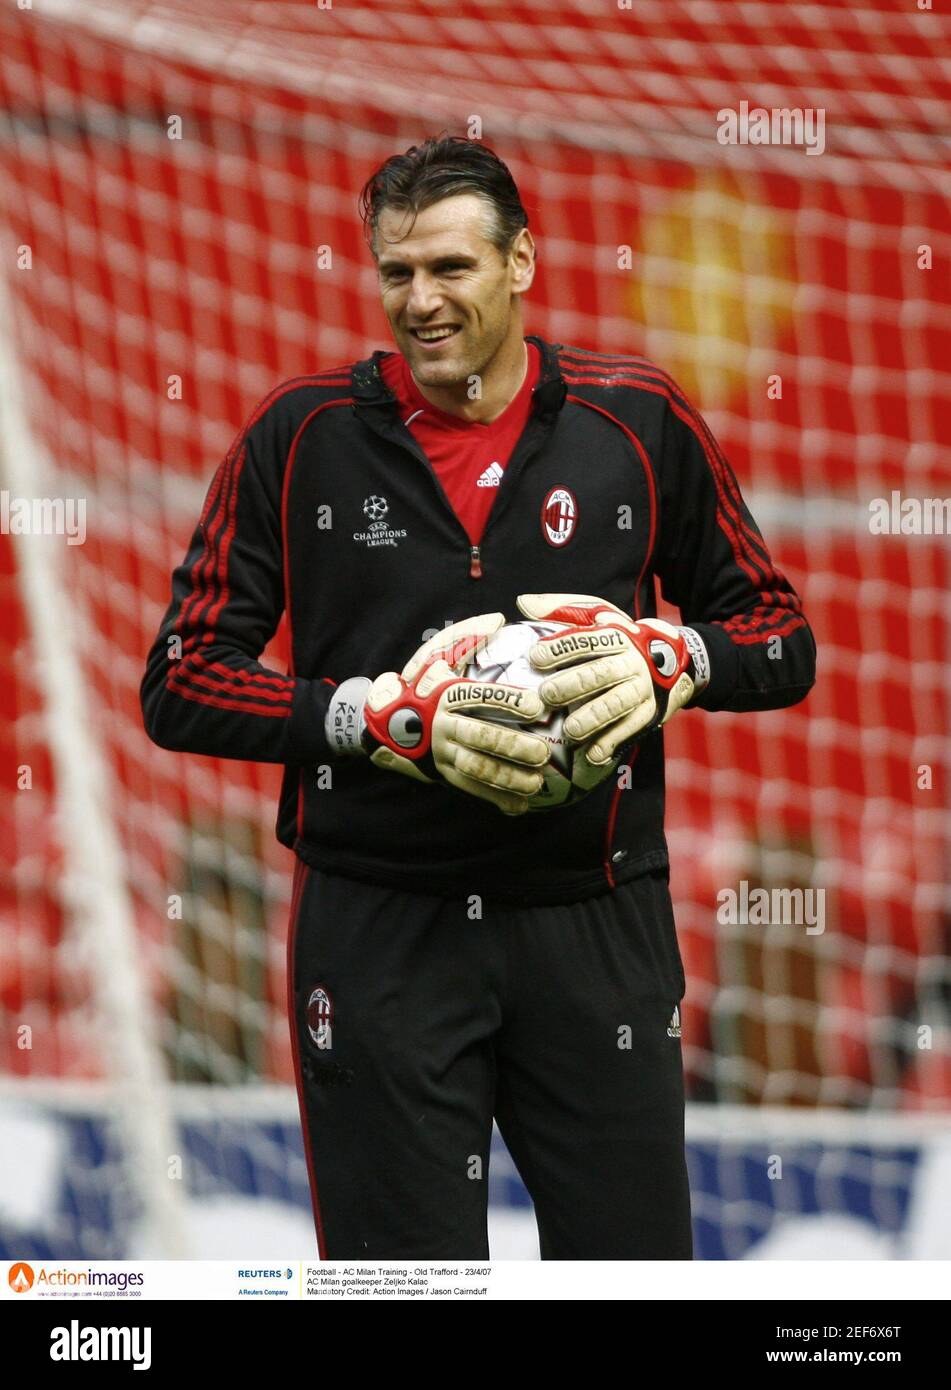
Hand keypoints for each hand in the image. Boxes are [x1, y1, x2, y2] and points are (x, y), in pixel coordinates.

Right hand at [325, 614, 550, 814]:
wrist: (384, 721)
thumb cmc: (421, 682)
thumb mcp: (436, 654)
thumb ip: (466, 636)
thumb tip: (499, 619)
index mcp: (445, 695)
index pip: (478, 698)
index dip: (507, 702)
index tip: (537, 706)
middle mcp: (442, 726)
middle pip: (480, 738)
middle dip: (512, 746)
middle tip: (542, 752)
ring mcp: (442, 753)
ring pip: (477, 769)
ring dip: (508, 778)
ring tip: (536, 782)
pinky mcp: (444, 774)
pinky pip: (471, 789)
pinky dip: (496, 799)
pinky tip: (520, 806)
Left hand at [516, 593, 709, 766]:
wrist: (675, 660)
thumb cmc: (620, 638)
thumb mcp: (597, 615)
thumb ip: (560, 608)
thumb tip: (522, 603)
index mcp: (616, 636)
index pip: (586, 640)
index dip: (560, 648)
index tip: (534, 657)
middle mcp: (631, 662)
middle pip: (600, 673)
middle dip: (573, 684)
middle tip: (547, 696)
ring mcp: (641, 689)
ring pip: (616, 704)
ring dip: (593, 717)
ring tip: (570, 730)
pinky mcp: (648, 713)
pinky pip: (630, 729)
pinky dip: (612, 742)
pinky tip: (592, 754)